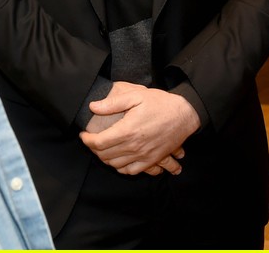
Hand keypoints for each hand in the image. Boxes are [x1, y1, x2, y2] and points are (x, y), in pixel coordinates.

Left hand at [78, 82, 198, 175]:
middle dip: (93, 149)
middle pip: (105, 155)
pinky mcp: (152, 160)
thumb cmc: (160, 103)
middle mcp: (134, 146)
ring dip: (105, 158)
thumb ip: (113, 103)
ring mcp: (143, 156)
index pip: (99, 143)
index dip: (87, 140)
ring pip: (116, 165)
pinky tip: (118, 160)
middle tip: (91, 140)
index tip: (83, 134)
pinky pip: (131, 171)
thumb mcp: (136, 96)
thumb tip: (93, 106)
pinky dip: (120, 168)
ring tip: (102, 148)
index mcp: (128, 130)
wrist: (184, 114)